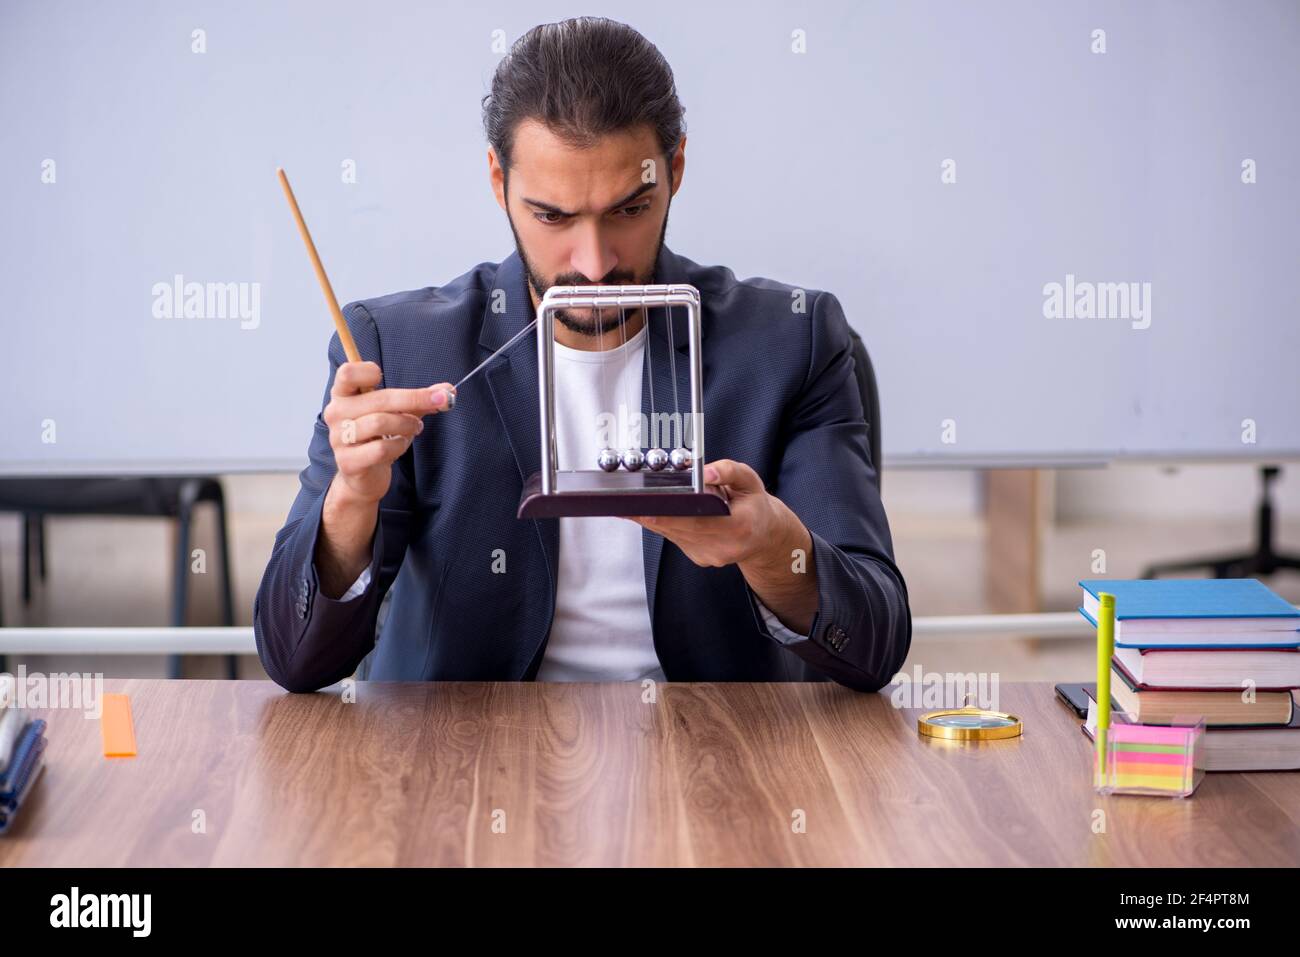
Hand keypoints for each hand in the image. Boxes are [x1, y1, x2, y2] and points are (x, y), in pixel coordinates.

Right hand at [322, 361, 454, 505]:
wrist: (364, 475)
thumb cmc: (379, 436)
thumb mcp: (399, 411)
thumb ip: (420, 398)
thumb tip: (449, 391)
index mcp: (342, 395)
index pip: (348, 372)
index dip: (370, 371)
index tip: (385, 379)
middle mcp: (335, 413)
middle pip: (378, 399)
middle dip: (415, 399)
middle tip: (438, 402)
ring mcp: (339, 438)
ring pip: (380, 422)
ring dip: (407, 424)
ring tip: (415, 428)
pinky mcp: (348, 461)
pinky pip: (380, 448)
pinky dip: (398, 445)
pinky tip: (400, 445)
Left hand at [624, 459, 803, 571]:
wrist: (764, 536)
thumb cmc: (754, 505)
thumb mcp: (750, 481)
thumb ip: (729, 471)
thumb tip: (705, 470)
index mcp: (740, 527)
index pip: (696, 522)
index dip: (667, 515)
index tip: (645, 508)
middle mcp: (722, 547)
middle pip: (677, 528)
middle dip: (649, 513)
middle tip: (623, 500)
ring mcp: (709, 555)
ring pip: (671, 534)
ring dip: (650, 517)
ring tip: (628, 501)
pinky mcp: (698, 557)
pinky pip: (673, 537)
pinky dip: (661, 523)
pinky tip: (648, 510)